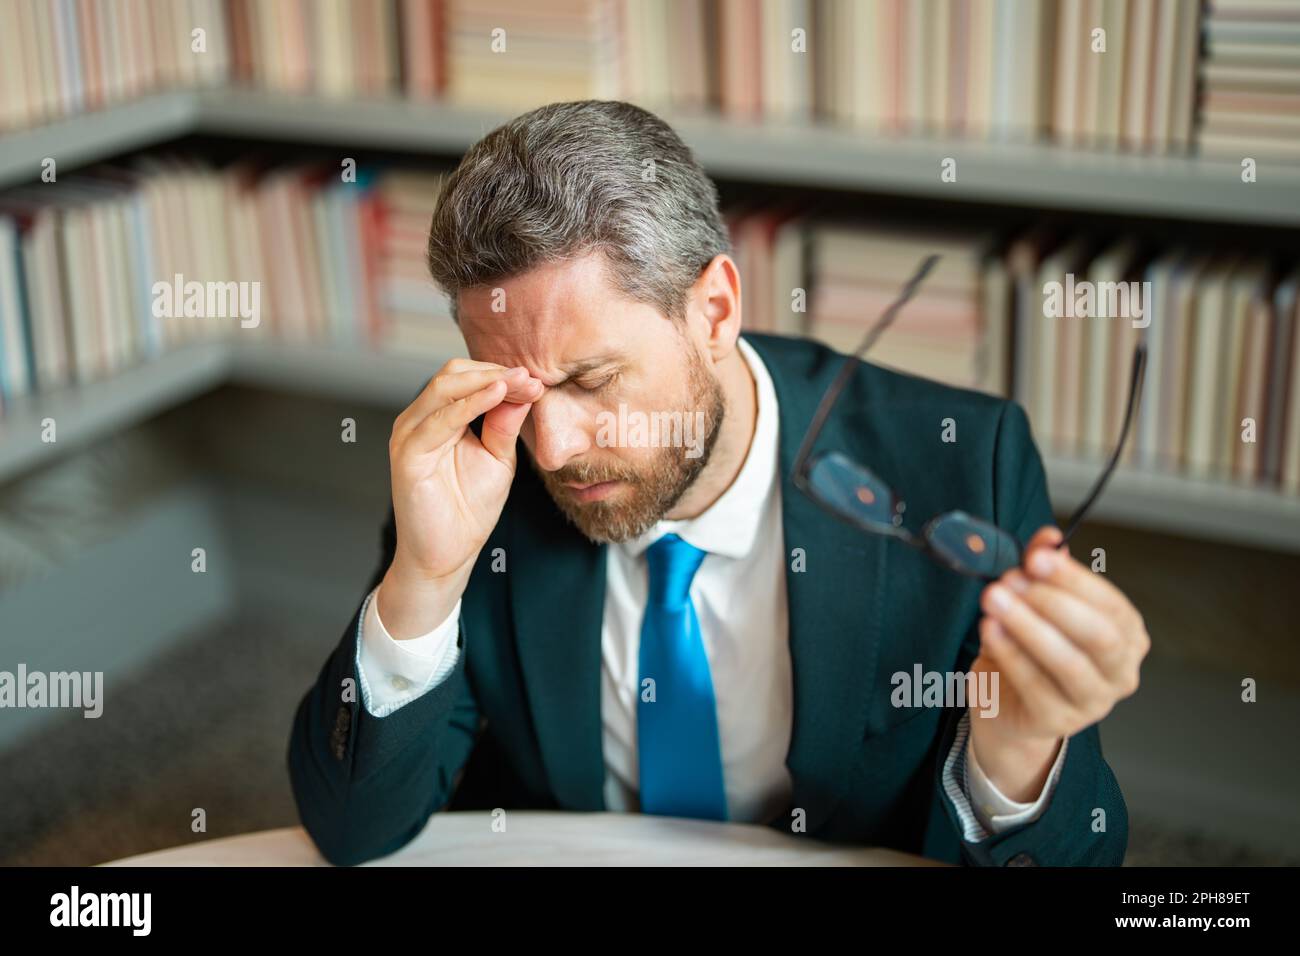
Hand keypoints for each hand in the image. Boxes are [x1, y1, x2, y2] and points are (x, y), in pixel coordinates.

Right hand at [380, 359, 543, 636]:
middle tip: (532, 378)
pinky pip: (439, 420)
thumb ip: (505, 424)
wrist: (448, 555)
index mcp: (437, 418)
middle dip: (496, 372)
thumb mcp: (498, 458)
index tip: (537, 379)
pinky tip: (496, 396)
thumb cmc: (469, 509)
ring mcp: (409, 435)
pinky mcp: (408, 455)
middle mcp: (418, 420)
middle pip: (452, 374)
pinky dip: (469, 404)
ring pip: (444, 388)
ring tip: (521, 382)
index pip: (465, 378)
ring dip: (486, 381)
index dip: (501, 374)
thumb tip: (524, 388)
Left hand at [968, 526, 1150, 799]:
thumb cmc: (1031, 649)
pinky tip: (989, 629)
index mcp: (1126, 636)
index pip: (1112, 605)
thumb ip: (1043, 568)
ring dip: (1027, 626)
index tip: (1037, 557)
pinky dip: (1010, 653)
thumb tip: (1048, 537)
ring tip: (994, 598)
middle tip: (1013, 578)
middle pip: (1099, 636)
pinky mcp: (1057, 721)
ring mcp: (1093, 702)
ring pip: (1068, 663)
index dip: (1074, 579)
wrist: (1008, 704)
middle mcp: (1120, 671)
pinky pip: (1034, 685)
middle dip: (1054, 602)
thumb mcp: (1036, 603)